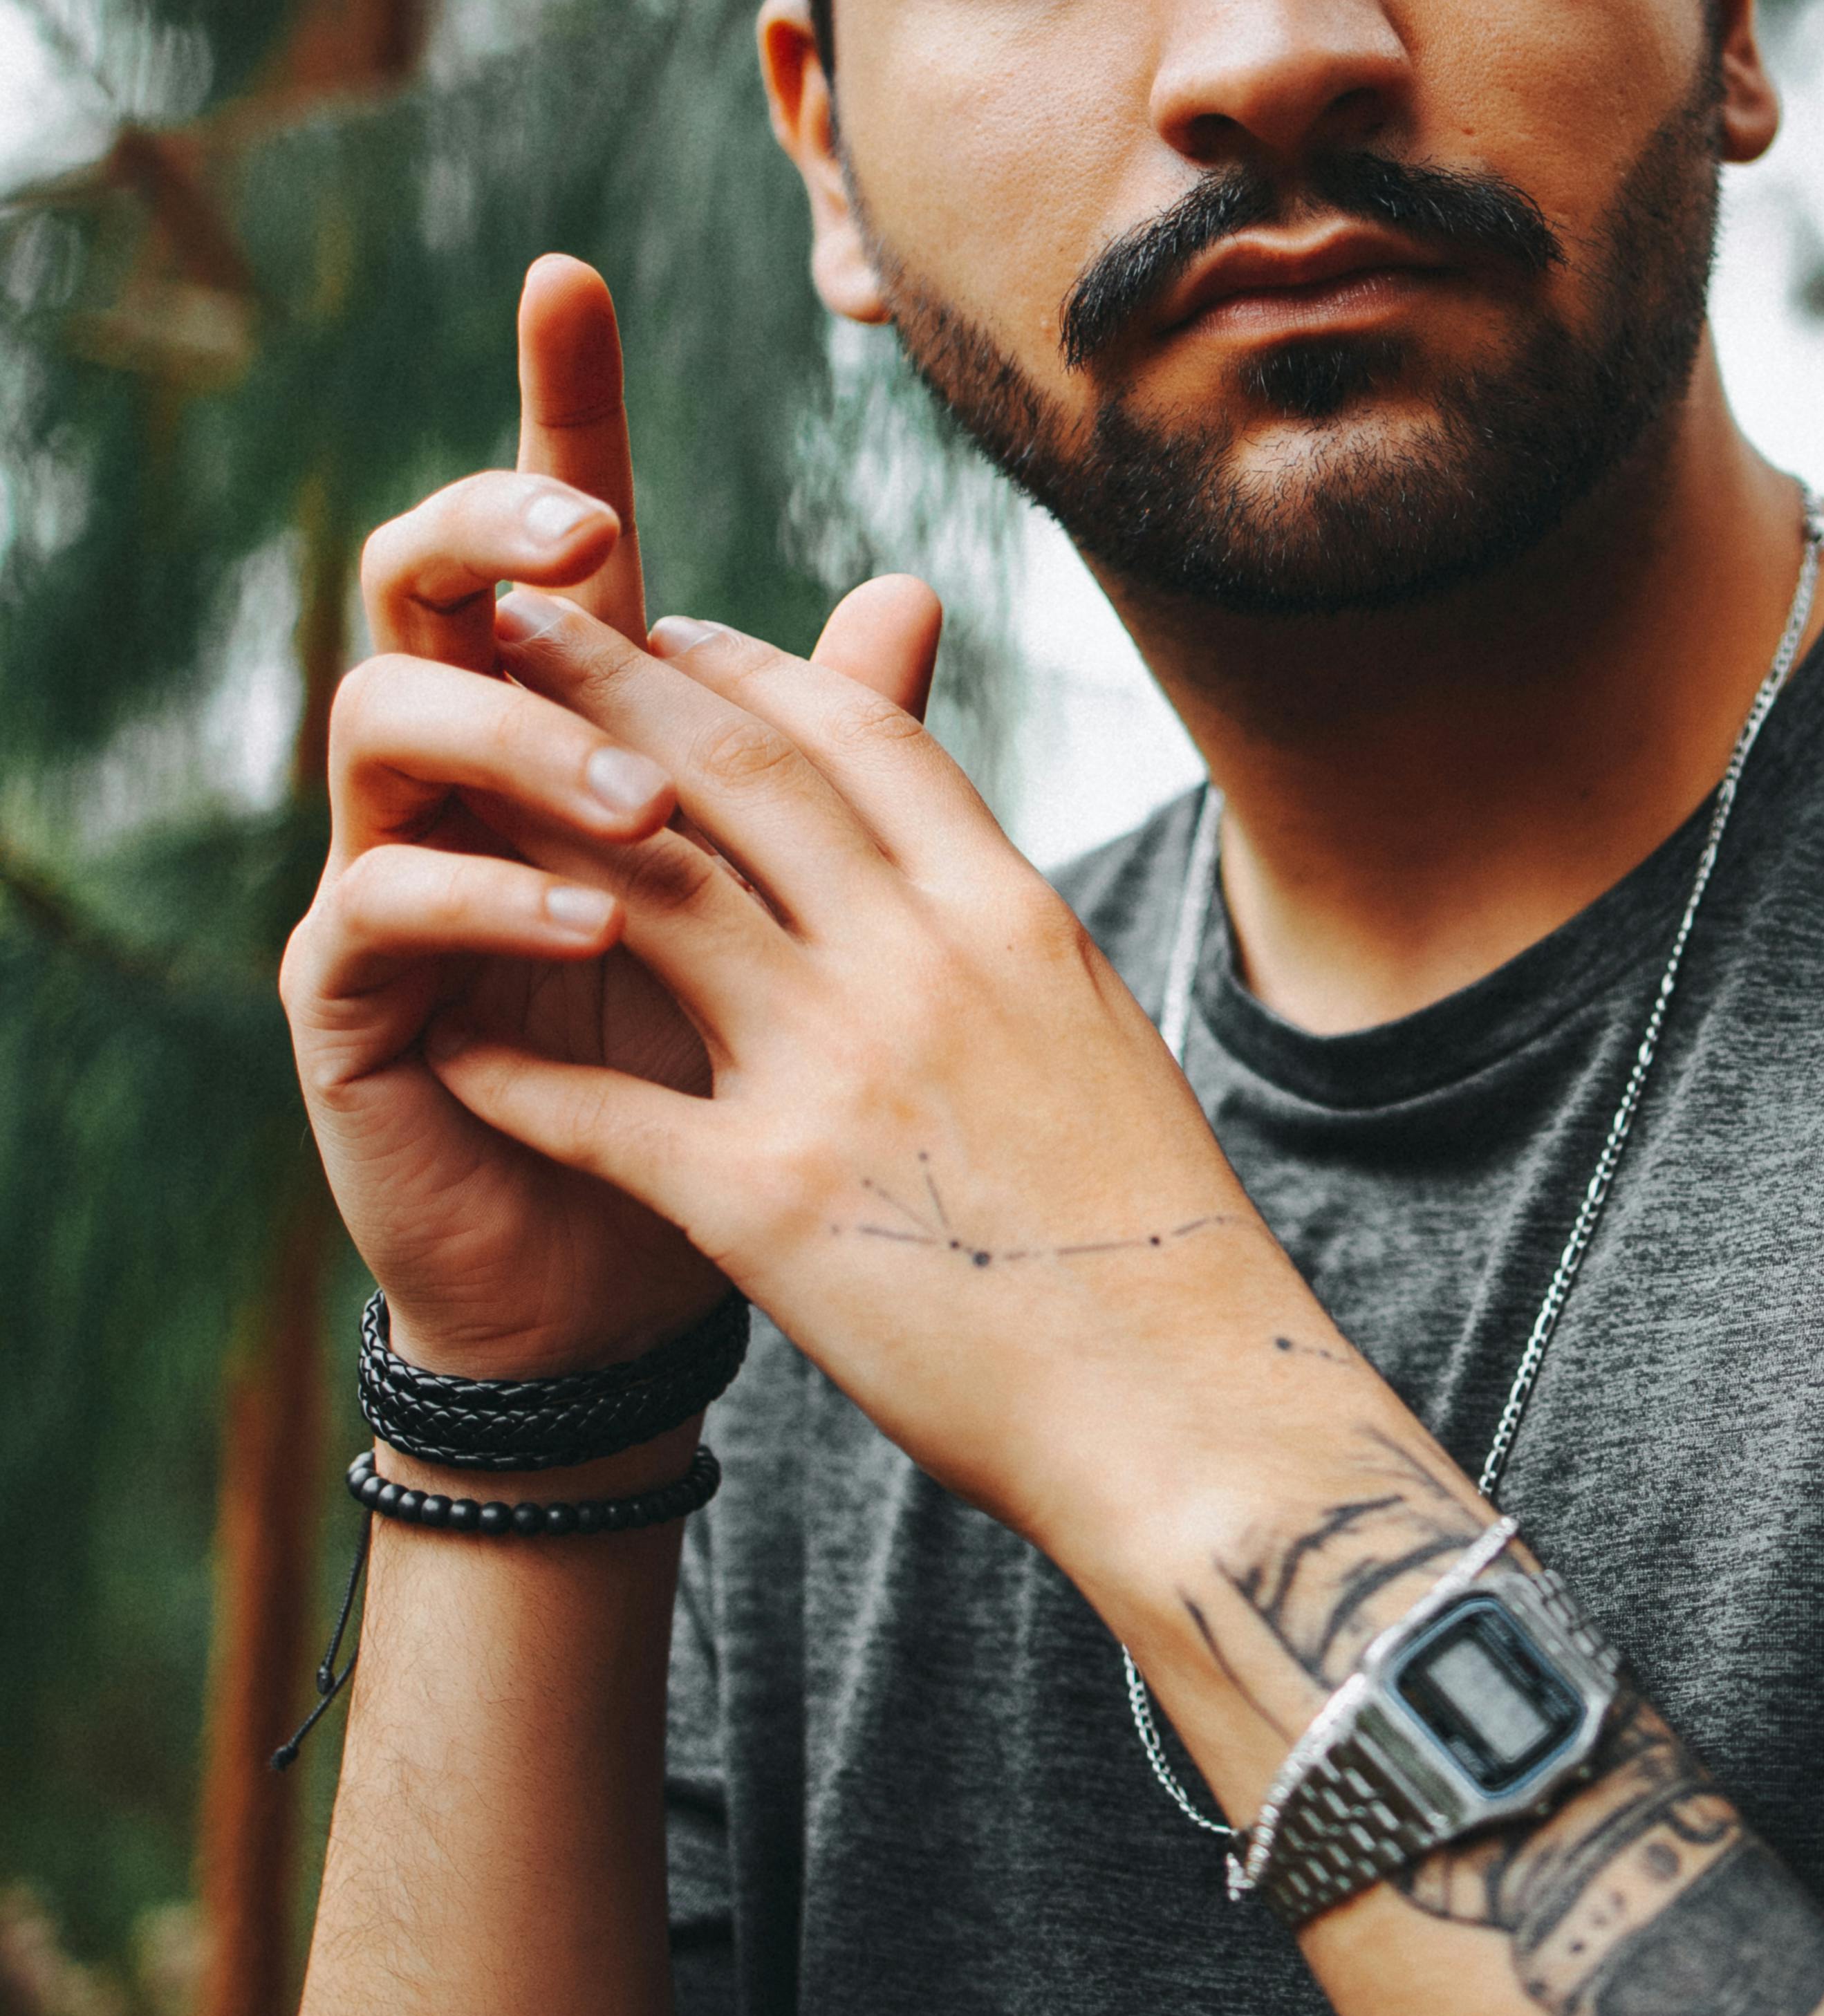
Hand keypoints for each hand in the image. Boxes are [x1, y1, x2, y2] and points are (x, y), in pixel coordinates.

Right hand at [278, 256, 943, 1378]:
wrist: (640, 1271)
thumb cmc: (722, 1060)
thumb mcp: (801, 891)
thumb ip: (844, 748)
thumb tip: (915, 588)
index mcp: (573, 709)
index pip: (556, 531)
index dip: (556, 403)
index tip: (571, 273)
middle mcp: (464, 762)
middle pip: (423, 577)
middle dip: (496, 529)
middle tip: (596, 539)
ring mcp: (387, 862)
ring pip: (384, 715)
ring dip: (524, 736)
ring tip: (648, 804)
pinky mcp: (344, 987)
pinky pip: (375, 896)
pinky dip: (486, 894)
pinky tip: (585, 919)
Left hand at [407, 590, 1350, 1584]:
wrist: (1181, 1403)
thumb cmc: (1149, 1234)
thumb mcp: (1092, 1028)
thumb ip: (1002, 932)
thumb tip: (951, 865)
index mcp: (1006, 915)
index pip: (859, 737)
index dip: (750, 669)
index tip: (670, 628)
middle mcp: (920, 963)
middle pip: (739, 772)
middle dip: (613, 677)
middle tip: (519, 612)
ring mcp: (839, 1073)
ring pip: (656, 893)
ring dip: (538, 815)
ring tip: (457, 771)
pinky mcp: (766, 1203)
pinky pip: (601, 1109)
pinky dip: (514, 1067)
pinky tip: (451, 1038)